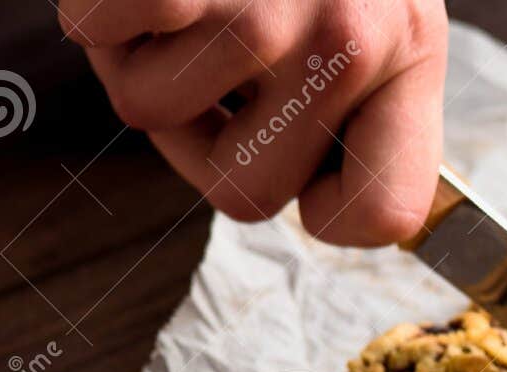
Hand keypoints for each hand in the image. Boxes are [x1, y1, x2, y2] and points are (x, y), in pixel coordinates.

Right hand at [61, 0, 447, 245]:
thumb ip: (377, 114)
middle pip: (246, 193)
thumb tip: (344, 211)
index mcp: (408, 55)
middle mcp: (352, 41)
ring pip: (151, 115)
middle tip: (219, 54)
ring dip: (142, 59)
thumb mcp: (384, 13)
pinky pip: (99, 38)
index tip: (308, 170)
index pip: (384, 214)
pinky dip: (98, 7)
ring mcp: (267, 8)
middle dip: (207, 135)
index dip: (327, 210)